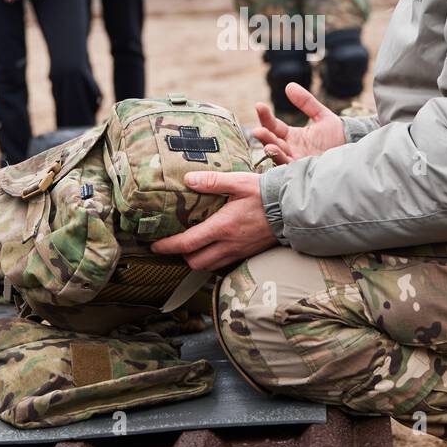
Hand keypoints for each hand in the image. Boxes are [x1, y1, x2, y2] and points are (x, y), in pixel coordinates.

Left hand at [149, 171, 276, 270]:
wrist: (292, 209)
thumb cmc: (265, 194)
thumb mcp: (238, 182)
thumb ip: (212, 181)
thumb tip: (188, 179)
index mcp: (222, 227)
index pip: (187, 243)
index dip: (168, 246)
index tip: (154, 246)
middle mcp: (228, 244)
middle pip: (195, 262)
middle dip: (181, 256)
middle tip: (173, 244)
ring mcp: (239, 252)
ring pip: (209, 267)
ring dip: (196, 259)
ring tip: (190, 247)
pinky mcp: (247, 254)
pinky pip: (223, 264)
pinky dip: (212, 260)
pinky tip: (212, 247)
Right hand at [251, 82, 344, 164]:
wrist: (355, 148)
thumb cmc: (338, 134)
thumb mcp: (321, 115)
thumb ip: (306, 102)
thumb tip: (289, 86)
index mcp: (293, 136)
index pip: (274, 126)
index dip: (265, 116)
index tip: (258, 105)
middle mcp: (291, 149)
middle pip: (272, 141)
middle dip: (264, 135)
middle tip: (256, 129)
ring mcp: (297, 160)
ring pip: (278, 155)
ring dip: (270, 147)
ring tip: (264, 140)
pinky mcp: (304, 169)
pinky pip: (289, 166)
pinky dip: (281, 159)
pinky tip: (275, 151)